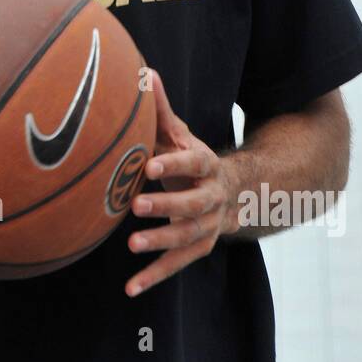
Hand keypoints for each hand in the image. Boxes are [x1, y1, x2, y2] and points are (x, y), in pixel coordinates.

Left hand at [124, 68, 237, 295]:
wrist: (232, 192)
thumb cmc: (192, 159)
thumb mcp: (181, 135)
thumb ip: (162, 111)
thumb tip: (144, 73)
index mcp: (207, 165)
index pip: (193, 163)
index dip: (174, 165)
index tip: (149, 166)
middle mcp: (213, 198)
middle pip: (193, 204)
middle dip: (166, 206)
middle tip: (136, 205)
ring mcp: (209, 226)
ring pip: (188, 237)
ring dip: (161, 242)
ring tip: (132, 245)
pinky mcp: (199, 248)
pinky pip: (178, 265)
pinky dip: (154, 277)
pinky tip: (130, 289)